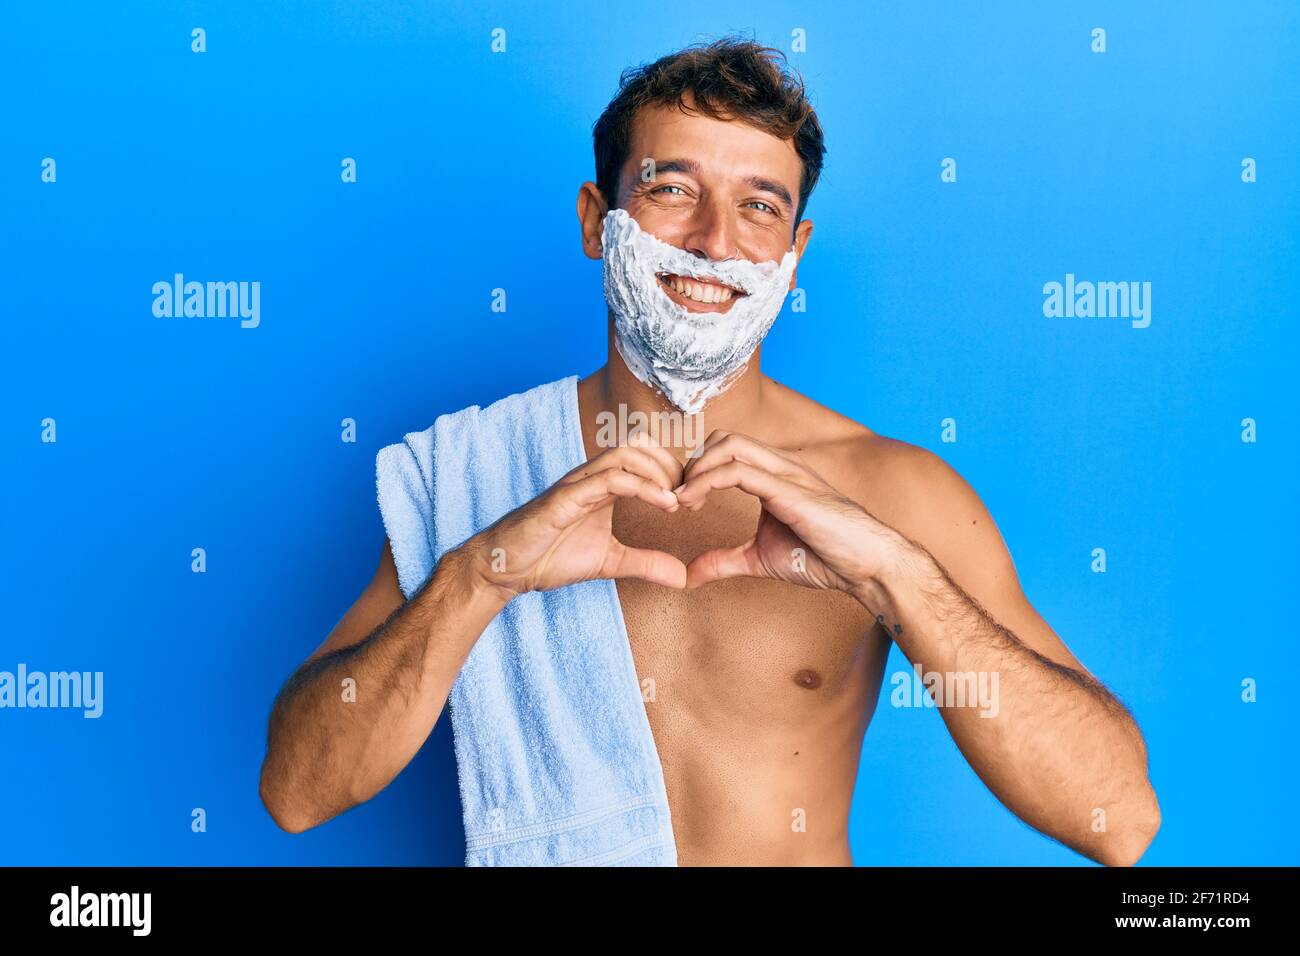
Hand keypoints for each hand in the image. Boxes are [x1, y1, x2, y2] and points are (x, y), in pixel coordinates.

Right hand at [463, 433, 686, 598]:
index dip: (674, 472)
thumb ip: (645, 563)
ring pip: (627, 453)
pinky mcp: (566, 497)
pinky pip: (611, 479)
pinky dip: (644, 488)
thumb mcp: (610, 561)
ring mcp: (578, 482)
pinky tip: (665, 506)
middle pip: (641, 444)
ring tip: (679, 501)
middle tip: (691, 499)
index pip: (645, 456)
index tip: (694, 502)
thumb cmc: (549, 556)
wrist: (505, 567)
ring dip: (660, 473)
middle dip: (672, 466)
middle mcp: (591, 475)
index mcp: (602, 484)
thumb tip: (682, 577)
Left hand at [674, 430, 900, 595]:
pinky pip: (737, 471)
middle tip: (680, 498)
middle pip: (723, 438)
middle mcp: (779, 466)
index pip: (727, 450)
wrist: (866, 566)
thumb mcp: (759, 560)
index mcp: (775, 475)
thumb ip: (724, 561)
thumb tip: (690, 575)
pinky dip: (706, 482)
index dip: (698, 470)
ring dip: (696, 469)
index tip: (683, 502)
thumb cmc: (825, 557)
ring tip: (683, 499)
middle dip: (693, 463)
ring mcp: (785, 473)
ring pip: (728, 445)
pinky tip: (692, 502)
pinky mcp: (787, 489)